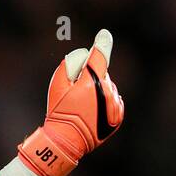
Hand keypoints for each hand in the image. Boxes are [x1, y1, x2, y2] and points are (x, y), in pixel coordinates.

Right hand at [18, 28, 123, 175]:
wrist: (67, 141)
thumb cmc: (59, 112)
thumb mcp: (57, 85)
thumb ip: (69, 64)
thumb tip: (84, 55)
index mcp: (92, 83)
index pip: (99, 58)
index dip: (101, 44)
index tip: (104, 34)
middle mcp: (107, 93)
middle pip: (101, 73)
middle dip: (91, 77)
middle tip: (76, 93)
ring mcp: (114, 106)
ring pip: (108, 86)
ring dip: (99, 90)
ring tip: (84, 105)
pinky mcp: (118, 117)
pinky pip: (114, 99)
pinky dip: (106, 101)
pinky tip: (94, 111)